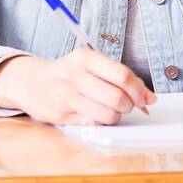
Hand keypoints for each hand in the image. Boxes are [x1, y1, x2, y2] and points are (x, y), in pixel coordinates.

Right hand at [0, 50, 156, 124]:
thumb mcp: (92, 66)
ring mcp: (66, 96)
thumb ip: (121, 78)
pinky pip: (93, 124)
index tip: (144, 98)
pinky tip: (96, 114)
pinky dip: (101, 122)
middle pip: (117, 97)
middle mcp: (74, 75)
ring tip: (111, 111)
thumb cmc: (69, 74)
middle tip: (127, 106)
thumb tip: (150, 98)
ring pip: (107, 114)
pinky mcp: (60, 115)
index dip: (138, 90)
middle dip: (129, 106)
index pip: (122, 75)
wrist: (32, 83)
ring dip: (116, 116)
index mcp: (85, 58)